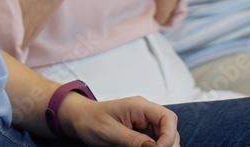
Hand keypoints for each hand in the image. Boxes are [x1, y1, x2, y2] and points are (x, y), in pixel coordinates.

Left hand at [60, 93, 180, 146]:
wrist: (79, 119)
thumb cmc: (90, 120)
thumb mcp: (110, 131)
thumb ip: (133, 139)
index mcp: (139, 106)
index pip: (168, 118)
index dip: (169, 136)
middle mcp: (145, 113)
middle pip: (170, 130)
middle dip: (167, 144)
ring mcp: (144, 123)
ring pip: (164, 138)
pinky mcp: (141, 133)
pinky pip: (154, 142)